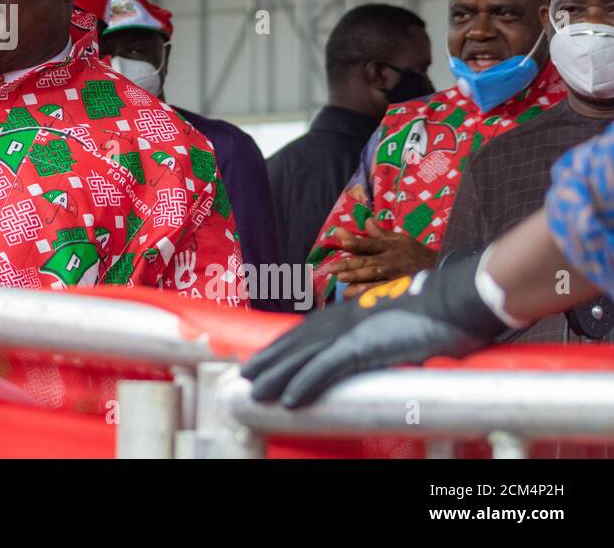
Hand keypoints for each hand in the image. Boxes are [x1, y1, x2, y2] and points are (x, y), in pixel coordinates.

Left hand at [242, 249, 506, 407]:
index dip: (282, 347)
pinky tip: (289, 399)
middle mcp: (341, 319)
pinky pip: (325, 369)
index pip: (304, 332)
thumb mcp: (394, 326)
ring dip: (277, 375)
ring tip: (256, 391)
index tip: (264, 359)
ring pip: (302, 357)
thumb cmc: (432, 314)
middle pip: (295, 342)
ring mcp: (350, 332)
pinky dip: (304, 383)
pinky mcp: (362, 346)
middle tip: (246, 375)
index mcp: (348, 314)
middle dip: (269, 360)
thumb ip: (376, 338)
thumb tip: (371, 353)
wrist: (453, 300)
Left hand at [331, 217, 437, 298]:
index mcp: (390, 246)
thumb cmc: (416, 253)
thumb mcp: (400, 240)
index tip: (342, 240)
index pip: (371, 243)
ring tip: (340, 279)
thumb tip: (366, 221)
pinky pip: (381, 290)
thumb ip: (380, 233)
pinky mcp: (397, 288)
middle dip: (349, 264)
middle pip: (367, 261)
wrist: (440, 270)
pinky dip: (369, 293)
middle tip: (332, 268)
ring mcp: (394, 275)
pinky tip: (356, 295)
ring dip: (356, 278)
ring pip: (372, 276)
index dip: (358, 242)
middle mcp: (391, 260)